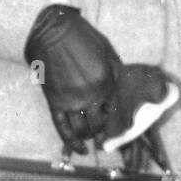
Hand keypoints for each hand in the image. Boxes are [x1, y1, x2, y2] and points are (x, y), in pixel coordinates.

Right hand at [26, 4, 175, 156]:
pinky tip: (80, 150)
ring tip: (92, 136)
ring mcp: (71, 100)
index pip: (117, 114)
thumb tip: (127, 89)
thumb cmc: (82, 37)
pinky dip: (71, 143)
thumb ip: (118, 72)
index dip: (119, 124)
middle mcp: (90, 96)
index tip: (120, 128)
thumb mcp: (108, 51)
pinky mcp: (55, 101)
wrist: (52, 30)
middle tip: (106, 135)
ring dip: (90, 137)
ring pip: (83, 130)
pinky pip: (63, 129)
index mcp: (106, 83)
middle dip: (104, 132)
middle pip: (101, 125)